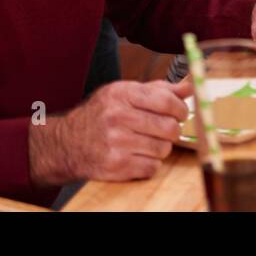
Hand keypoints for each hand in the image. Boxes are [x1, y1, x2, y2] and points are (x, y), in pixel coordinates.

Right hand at [29, 79, 188, 186]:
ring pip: (163, 149)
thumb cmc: (102, 115)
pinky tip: (139, 156)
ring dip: (161, 148)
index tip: (181, 114)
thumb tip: (189, 87)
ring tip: (149, 143)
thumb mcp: (125, 93)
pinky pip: (151, 167)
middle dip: (173, 130)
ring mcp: (115, 144)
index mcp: (122, 94)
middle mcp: (117, 117)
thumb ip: (159, 89)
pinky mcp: (115, 167)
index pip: (166, 101)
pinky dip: (150, 164)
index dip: (181, 109)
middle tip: (166, 130)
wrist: (66, 143)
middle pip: (169, 127)